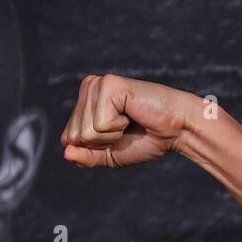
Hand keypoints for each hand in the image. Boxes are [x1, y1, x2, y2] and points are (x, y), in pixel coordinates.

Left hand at [59, 75, 200, 168]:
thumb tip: (65, 153)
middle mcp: (88, 88)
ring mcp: (97, 84)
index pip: (67, 139)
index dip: (93, 148)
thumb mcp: (108, 154)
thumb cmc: (145, 139)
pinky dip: (117, 127)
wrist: (176, 130)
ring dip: (111, 135)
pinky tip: (131, 113)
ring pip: (85, 131)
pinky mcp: (109, 84)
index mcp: (84, 102)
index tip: (117, 135)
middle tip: (125, 128)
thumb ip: (85, 156)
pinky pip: (99, 125)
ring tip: (129, 120)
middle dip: (100, 142)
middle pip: (73, 135)